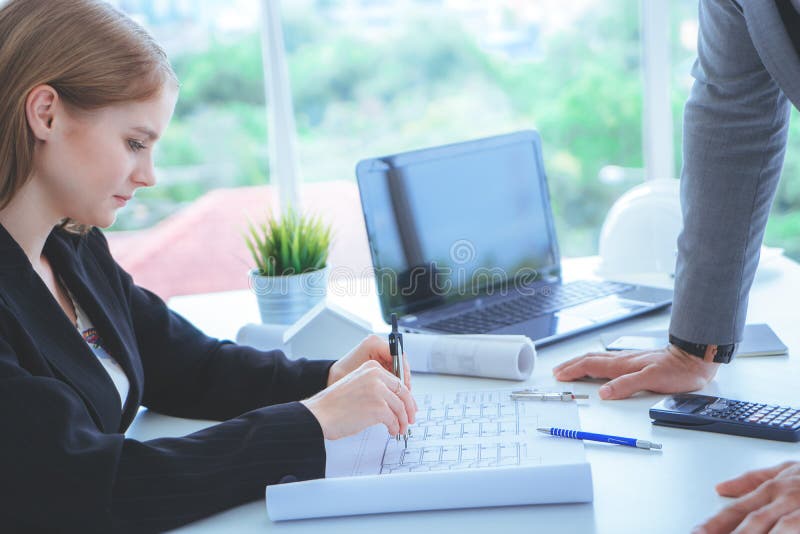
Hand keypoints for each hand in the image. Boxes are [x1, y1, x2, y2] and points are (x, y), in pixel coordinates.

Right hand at [302, 360, 416, 439]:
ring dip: (402, 421)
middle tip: (409, 419)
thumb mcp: (357, 384)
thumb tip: (395, 400)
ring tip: (400, 429)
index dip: (406, 396)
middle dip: (409, 409)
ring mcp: (378, 391)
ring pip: (400, 408)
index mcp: (371, 368)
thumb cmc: (334, 404)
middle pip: (403, 393)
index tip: (409, 406)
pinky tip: (391, 431)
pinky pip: (393, 419)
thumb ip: (376, 387)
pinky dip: (394, 427)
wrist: (319, 414)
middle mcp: (376, 376)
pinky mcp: (378, 408)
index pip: (397, 381)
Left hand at [327, 334, 412, 390]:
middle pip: (400, 361)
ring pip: (398, 367)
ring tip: (398, 395)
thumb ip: (381, 379)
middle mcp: (378, 345)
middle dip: (403, 378)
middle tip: (404, 393)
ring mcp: (379, 352)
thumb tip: (399, 385)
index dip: (403, 372)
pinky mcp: (380, 359)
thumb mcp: (362, 377)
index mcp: (373, 343)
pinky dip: (394, 381)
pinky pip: (393, 370)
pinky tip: (392, 392)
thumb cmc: (341, 376)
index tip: (404, 385)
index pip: (398, 355)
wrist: (333, 377)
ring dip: (400, 381)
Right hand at [553, 344, 718, 399]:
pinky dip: (595, 363)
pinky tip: (598, 366)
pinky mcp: (636, 361)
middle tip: (558, 370)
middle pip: (590, 360)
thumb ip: (626, 386)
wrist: (694, 358)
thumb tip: (604, 393)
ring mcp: (628, 359)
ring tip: (571, 366)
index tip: (560, 375)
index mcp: (622, 365)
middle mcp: (622, 360)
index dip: (573, 370)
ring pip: (598, 359)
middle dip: (571, 365)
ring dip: (581, 362)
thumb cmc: (678, 370)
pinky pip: (607, 360)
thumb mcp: (652, 381)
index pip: (590, 366)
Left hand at [694, 461, 799, 532]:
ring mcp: (797, 508)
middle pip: (747, 520)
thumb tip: (720, 487)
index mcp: (772, 487)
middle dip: (724, 532)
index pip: (736, 509)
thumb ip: (752, 480)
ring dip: (742, 533)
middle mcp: (782, 497)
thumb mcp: (787, 472)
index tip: (698, 532)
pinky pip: (787, 527)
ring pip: (761, 523)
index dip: (714, 523)